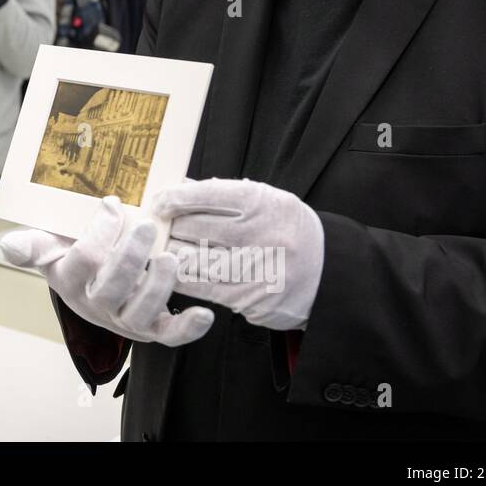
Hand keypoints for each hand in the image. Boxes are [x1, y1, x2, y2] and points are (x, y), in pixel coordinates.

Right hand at [0, 195, 215, 344]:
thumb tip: (8, 245)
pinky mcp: (153, 328)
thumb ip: (30, 245)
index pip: (84, 259)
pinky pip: (170, 335)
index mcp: (72, 281)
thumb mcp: (49, 247)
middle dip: (130, 253)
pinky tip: (205, 313)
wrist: (92, 280)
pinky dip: (188, 328)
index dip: (99, 232)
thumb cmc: (73, 254)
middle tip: (146, 224)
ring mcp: (126, 319)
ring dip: (159, 285)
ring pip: (142, 311)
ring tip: (170, 256)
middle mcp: (98, 305)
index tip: (113, 203)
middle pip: (114, 285)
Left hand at [154, 178, 324, 330]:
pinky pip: (202, 288)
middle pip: (193, 228)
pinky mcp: (250, 298)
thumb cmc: (286, 231)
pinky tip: (171, 274)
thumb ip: (222, 195)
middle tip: (154, 230)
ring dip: (170, 256)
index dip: (173, 198)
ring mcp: (256, 268)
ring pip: (193, 260)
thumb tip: (177, 187)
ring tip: (159, 251)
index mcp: (261, 202)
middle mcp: (259, 233)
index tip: (159, 203)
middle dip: (169, 229)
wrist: (330, 274)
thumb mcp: (265, 202)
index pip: (204, 194)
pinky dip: (181, 280)